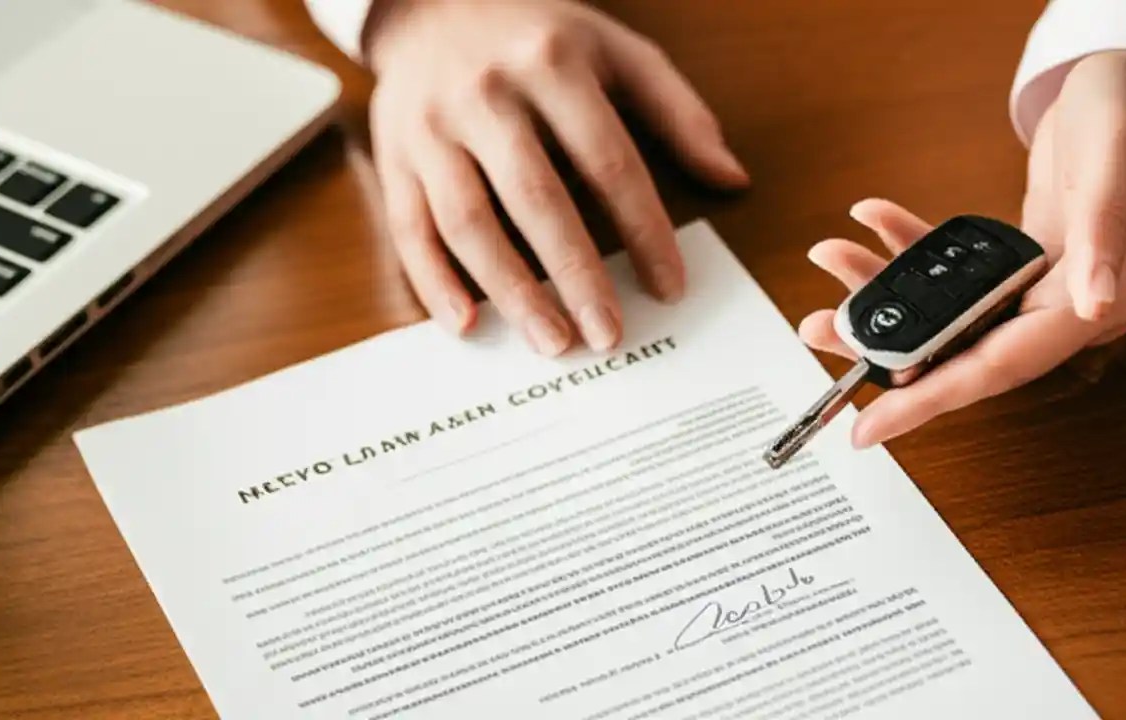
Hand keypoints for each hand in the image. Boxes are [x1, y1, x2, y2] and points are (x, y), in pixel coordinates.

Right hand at [368, 0, 748, 354]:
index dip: (643, 229)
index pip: (608, 160)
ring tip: (551, 341)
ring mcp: (432, 128)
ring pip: (468, 221)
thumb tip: (731, 177)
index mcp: (552, 65)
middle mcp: (487, 95)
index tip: (669, 287)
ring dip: (510, 290)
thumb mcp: (613, 50)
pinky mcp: (394, 156)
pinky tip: (466, 323)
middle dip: (575, 275)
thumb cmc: (533, 36)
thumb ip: (676, 110)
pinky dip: (434, 281)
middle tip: (608, 335)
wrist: (428, 0)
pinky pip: (410, 228)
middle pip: (536, 198)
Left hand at [799, 51, 1125, 447]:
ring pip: (948, 314)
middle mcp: (1067, 304)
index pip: (1001, 367)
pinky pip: (953, 272)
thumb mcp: (1118, 161)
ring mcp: (1041, 286)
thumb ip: (1105, 236)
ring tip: (830, 255)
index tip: (869, 428)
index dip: (930, 399)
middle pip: (961, 349)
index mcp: (1097, 301)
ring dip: (885, 289)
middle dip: (884, 346)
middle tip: (819, 328)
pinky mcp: (1019, 262)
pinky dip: (909, 247)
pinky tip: (871, 219)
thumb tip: (1094, 306)